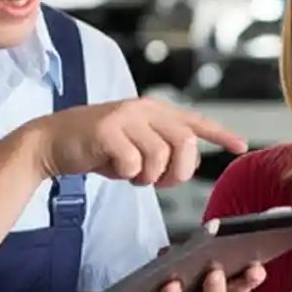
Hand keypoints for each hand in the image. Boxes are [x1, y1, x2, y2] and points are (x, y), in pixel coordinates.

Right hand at [28, 97, 247, 187]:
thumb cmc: (96, 147)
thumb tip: (184, 165)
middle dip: (179, 171)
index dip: (220, 134)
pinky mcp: (107, 130)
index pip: (195, 121)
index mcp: (154, 111)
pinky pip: (133, 162)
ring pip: (160, 155)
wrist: (51, 141)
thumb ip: (160, 149)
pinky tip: (114, 169)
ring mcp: (125, 117)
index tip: (239, 146)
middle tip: (161, 182)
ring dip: (149, 177)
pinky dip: (127, 175)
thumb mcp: (133, 144)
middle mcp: (143, 109)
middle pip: (185, 142)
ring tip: (132, 175)